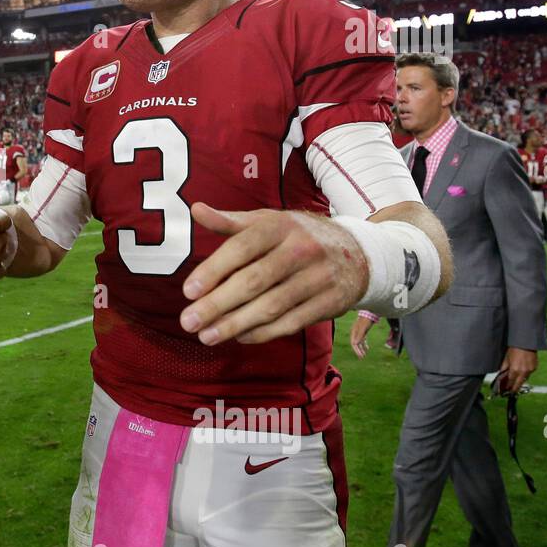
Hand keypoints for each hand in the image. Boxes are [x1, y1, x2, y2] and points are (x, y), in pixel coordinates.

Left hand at [179, 203, 368, 345]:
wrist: (358, 253)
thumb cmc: (297, 236)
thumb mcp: (268, 221)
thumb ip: (231, 221)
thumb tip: (196, 210)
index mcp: (280, 226)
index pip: (241, 248)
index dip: (213, 270)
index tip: (188, 291)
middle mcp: (301, 249)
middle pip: (253, 281)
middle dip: (217, 304)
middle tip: (188, 322)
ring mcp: (318, 277)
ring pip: (271, 306)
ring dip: (235, 324)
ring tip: (207, 336)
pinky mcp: (329, 303)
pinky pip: (291, 322)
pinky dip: (262, 333)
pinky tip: (238, 337)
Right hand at [350, 315, 374, 358]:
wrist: (370, 312)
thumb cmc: (366, 320)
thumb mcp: (363, 328)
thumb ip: (360, 335)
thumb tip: (355, 344)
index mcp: (354, 332)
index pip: (354, 344)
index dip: (357, 350)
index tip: (360, 356)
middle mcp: (355, 333)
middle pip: (356, 344)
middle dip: (358, 351)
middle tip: (362, 357)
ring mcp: (359, 332)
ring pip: (359, 342)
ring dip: (361, 348)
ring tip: (364, 354)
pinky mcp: (363, 331)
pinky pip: (362, 340)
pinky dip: (364, 344)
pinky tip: (367, 348)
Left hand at [493, 347, 537, 395]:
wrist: (526, 343)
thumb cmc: (514, 349)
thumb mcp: (506, 359)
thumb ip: (504, 368)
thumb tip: (501, 376)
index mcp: (515, 370)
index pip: (510, 382)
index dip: (507, 387)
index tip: (505, 390)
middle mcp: (523, 372)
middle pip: (518, 384)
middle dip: (514, 389)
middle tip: (510, 392)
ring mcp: (530, 370)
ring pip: (524, 379)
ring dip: (519, 381)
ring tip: (515, 383)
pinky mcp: (535, 367)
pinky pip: (529, 374)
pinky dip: (525, 375)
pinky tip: (521, 373)